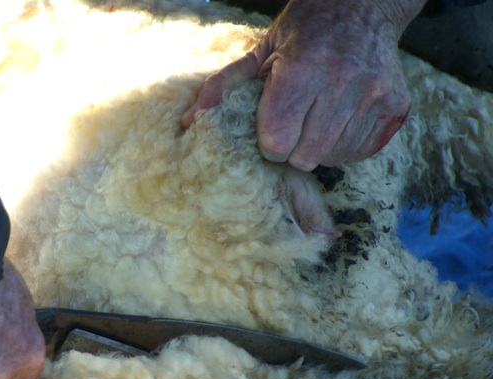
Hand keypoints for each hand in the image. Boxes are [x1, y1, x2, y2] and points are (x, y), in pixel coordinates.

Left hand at [182, 0, 424, 170]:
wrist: (363, 6)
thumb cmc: (304, 33)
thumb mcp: (260, 52)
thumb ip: (224, 87)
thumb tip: (189, 122)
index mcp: (303, 70)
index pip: (277, 141)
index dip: (269, 141)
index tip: (272, 125)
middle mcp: (343, 83)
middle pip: (306, 156)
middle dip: (294, 147)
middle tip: (295, 123)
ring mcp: (374, 96)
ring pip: (334, 157)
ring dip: (320, 148)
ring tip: (317, 117)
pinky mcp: (395, 106)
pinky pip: (361, 151)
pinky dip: (345, 144)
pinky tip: (339, 119)